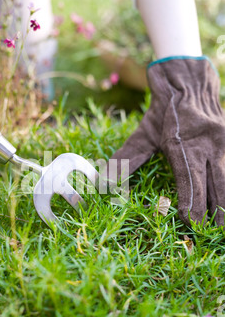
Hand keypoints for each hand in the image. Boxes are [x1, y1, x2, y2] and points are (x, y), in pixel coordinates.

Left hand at [110, 57, 224, 225]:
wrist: (188, 83)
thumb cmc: (163, 113)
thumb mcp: (142, 135)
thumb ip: (126, 159)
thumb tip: (103, 181)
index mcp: (182, 146)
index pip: (189, 181)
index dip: (192, 204)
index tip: (192, 223)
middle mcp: (207, 146)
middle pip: (215, 185)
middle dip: (216, 212)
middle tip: (214, 233)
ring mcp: (223, 143)